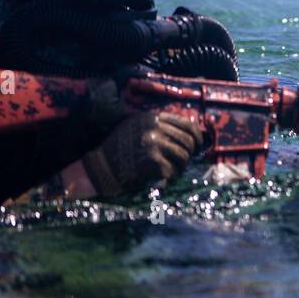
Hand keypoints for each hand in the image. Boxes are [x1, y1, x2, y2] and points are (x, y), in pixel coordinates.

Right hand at [81, 110, 202, 196]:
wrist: (100, 168)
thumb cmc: (119, 150)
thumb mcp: (136, 127)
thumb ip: (159, 126)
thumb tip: (189, 131)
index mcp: (152, 118)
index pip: (187, 124)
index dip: (197, 136)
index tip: (198, 146)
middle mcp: (155, 128)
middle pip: (188, 141)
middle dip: (189, 154)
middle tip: (183, 162)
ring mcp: (155, 144)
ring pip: (184, 157)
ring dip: (180, 167)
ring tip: (170, 171)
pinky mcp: (154, 161)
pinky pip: (173, 171)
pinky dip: (169, 177)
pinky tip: (161, 179)